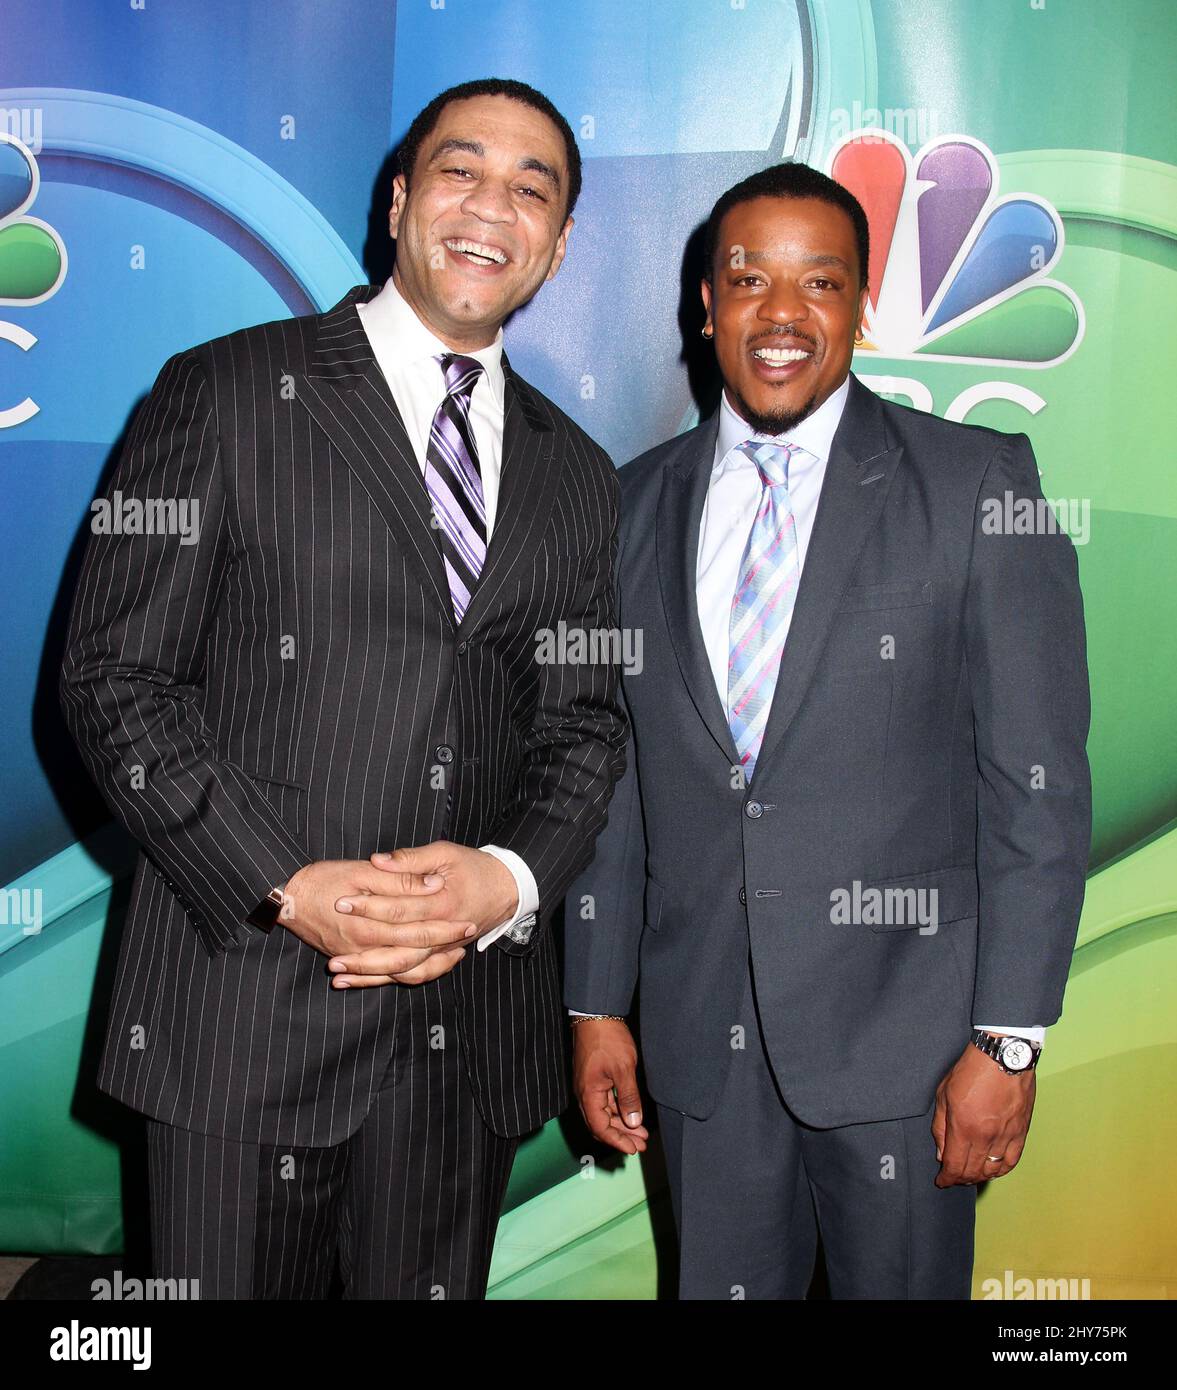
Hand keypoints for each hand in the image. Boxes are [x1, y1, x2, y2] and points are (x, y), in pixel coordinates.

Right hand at [281, 859, 474, 986]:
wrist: (286, 897)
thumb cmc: (323, 878)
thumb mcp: (362, 871)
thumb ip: (398, 879)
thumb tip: (433, 883)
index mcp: (371, 923)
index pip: (418, 929)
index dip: (446, 926)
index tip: (468, 920)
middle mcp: (365, 946)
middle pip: (414, 953)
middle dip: (444, 946)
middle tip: (468, 936)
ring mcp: (357, 957)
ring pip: (400, 971)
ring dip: (430, 965)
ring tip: (453, 956)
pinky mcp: (350, 959)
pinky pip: (382, 976)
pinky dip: (404, 974)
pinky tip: (421, 966)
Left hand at [325, 841, 518, 986]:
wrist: (507, 889)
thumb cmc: (475, 867)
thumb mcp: (445, 854)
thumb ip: (411, 860)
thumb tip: (378, 861)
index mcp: (441, 904)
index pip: (398, 908)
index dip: (368, 906)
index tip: (340, 902)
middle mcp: (442, 932)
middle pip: (396, 949)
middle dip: (361, 953)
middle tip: (331, 954)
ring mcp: (442, 948)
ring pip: (403, 969)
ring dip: (370, 975)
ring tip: (339, 974)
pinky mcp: (440, 955)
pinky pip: (414, 975)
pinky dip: (387, 980)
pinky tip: (361, 981)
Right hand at [572, 1018, 648, 1155]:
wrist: (596, 1014)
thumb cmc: (607, 1039)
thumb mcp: (623, 1069)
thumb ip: (628, 1097)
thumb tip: (633, 1122)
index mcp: (588, 1093)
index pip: (600, 1127)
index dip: (617, 1140)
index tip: (633, 1148)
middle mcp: (585, 1093)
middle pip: (600, 1124)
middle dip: (621, 1136)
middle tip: (640, 1144)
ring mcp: (588, 1086)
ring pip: (603, 1114)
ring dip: (621, 1125)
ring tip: (640, 1133)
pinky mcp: (593, 1079)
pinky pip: (604, 1102)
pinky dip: (618, 1111)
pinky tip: (631, 1114)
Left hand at [932, 1037, 1035, 1185]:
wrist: (1002, 1056)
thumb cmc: (971, 1070)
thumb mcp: (944, 1094)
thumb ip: (941, 1127)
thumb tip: (942, 1153)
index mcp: (964, 1128)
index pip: (955, 1167)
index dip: (947, 1179)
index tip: (942, 1181)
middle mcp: (987, 1137)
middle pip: (973, 1172)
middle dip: (960, 1179)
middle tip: (953, 1178)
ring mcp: (1007, 1136)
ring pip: (993, 1170)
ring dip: (980, 1176)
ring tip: (971, 1175)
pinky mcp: (1021, 1131)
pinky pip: (1012, 1160)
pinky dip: (1001, 1170)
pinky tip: (993, 1169)